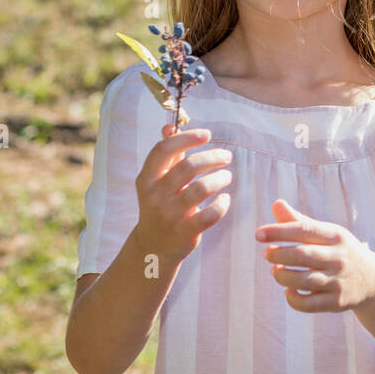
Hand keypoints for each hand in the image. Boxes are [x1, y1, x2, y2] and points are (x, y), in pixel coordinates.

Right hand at [134, 123, 232, 264]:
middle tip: (226, 156)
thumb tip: (169, 126)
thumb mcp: (156, 180)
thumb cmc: (160, 204)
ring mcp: (169, 215)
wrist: (153, 246)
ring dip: (219, 178)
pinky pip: (209, 215)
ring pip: (200, 189)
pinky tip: (224, 199)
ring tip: (227, 176)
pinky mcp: (184, 232)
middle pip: (188, 167)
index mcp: (147, 178)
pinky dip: (221, 204)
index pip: (164, 149)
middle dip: (212, 157)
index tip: (207, 135)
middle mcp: (155, 195)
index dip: (186, 138)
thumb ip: (166, 154)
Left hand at [255, 199, 374, 312]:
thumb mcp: (327, 233)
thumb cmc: (340, 251)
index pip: (304, 230)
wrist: (373, 281)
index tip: (258, 234)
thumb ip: (300, 221)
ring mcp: (339, 281)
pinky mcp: (337, 302)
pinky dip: (294, 299)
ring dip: (283, 276)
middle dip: (279, 254)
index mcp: (335, 236)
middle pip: (303, 255)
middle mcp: (339, 258)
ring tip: (275, 271)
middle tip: (267, 253)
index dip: (279, 231)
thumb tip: (276, 204)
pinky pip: (310, 304)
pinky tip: (289, 291)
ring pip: (305, 280)